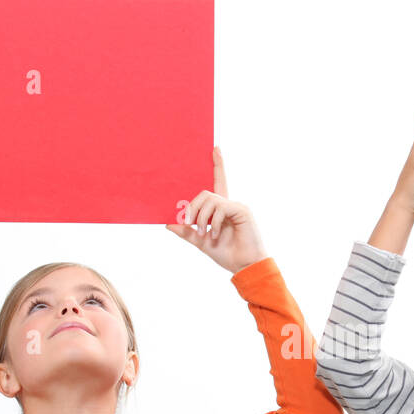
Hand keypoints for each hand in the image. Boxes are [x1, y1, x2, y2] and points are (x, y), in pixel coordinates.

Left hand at [166, 147, 266, 275]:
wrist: (244, 266)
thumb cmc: (227, 254)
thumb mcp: (201, 242)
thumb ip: (186, 232)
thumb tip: (168, 223)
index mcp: (221, 209)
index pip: (218, 182)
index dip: (218, 165)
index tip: (215, 148)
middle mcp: (229, 204)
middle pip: (204, 193)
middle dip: (192, 207)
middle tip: (187, 224)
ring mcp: (236, 206)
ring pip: (209, 199)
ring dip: (201, 217)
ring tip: (203, 234)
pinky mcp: (242, 210)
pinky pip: (220, 208)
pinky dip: (214, 222)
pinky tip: (215, 235)